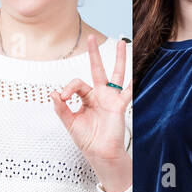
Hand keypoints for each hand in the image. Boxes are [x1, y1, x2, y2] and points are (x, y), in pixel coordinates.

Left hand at [50, 35, 132, 176]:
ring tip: (122, 44)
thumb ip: (61, 108)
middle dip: (95, 54)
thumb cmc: (88, 139)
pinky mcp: (120, 106)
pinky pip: (128, 92)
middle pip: (98, 69)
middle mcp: (100, 95)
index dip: (68, 88)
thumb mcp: (69, 122)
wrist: (101, 153)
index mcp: (87, 98)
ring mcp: (111, 99)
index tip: (64, 98)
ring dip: (119, 59)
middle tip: (91, 38)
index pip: (77, 83)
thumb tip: (54, 93)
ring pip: (116, 74)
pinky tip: (138, 73)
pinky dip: (133, 83)